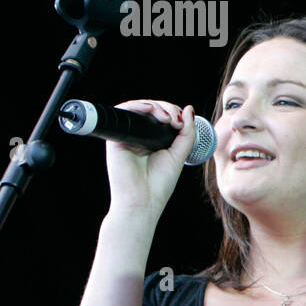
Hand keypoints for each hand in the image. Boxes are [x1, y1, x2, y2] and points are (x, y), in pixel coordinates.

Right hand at [104, 99, 195, 216]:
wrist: (143, 199)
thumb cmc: (160, 182)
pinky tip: (150, 111)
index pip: (163, 116)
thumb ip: (187, 132)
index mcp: (154, 140)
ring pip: (139, 108)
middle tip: (176, 121)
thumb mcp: (179, 154)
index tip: (183, 123)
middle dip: (167, 109)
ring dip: (155, 106)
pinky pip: (123, 112)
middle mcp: (140, 136)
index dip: (174, 113)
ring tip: (167, 118)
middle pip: (152, 110)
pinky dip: (137, 105)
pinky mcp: (116, 137)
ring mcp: (128, 136)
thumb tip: (189, 109)